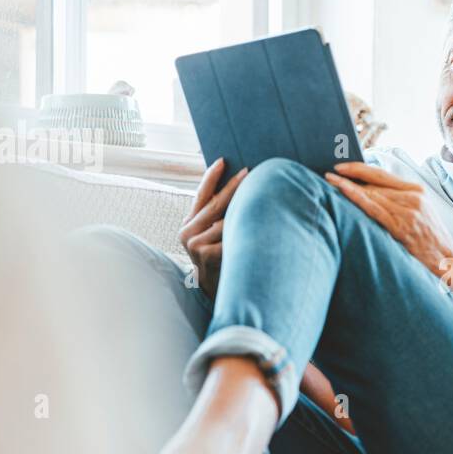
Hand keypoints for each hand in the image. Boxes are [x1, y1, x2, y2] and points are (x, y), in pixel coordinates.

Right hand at [179, 158, 247, 298]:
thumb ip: (218, 218)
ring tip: (265, 199)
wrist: (214, 293)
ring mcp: (194, 244)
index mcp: (188, 223)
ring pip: (224, 220)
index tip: (223, 160)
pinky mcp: (205, 255)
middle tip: (251, 171)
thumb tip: (241, 189)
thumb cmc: (220, 261)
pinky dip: (243, 233)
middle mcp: (187, 232)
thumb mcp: (213, 237)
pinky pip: (230, 237)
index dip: (211, 177)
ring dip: (244, 212)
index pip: (200, 194)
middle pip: (215, 203)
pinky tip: (259, 229)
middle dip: (234, 186)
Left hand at [325, 161, 452, 275]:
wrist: (450, 261)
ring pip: (371, 194)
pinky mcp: (402, 227)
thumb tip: (368, 193)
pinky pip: (373, 209)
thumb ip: (399, 202)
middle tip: (326, 175)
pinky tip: (341, 191)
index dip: (358, 168)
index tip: (340, 167)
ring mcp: (408, 212)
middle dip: (349, 178)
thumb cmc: (430, 241)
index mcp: (417, 190)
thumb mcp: (420, 214)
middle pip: (373, 184)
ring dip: (346, 187)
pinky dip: (355, 197)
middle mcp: (413, 197)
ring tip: (327, 182)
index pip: (381, 174)